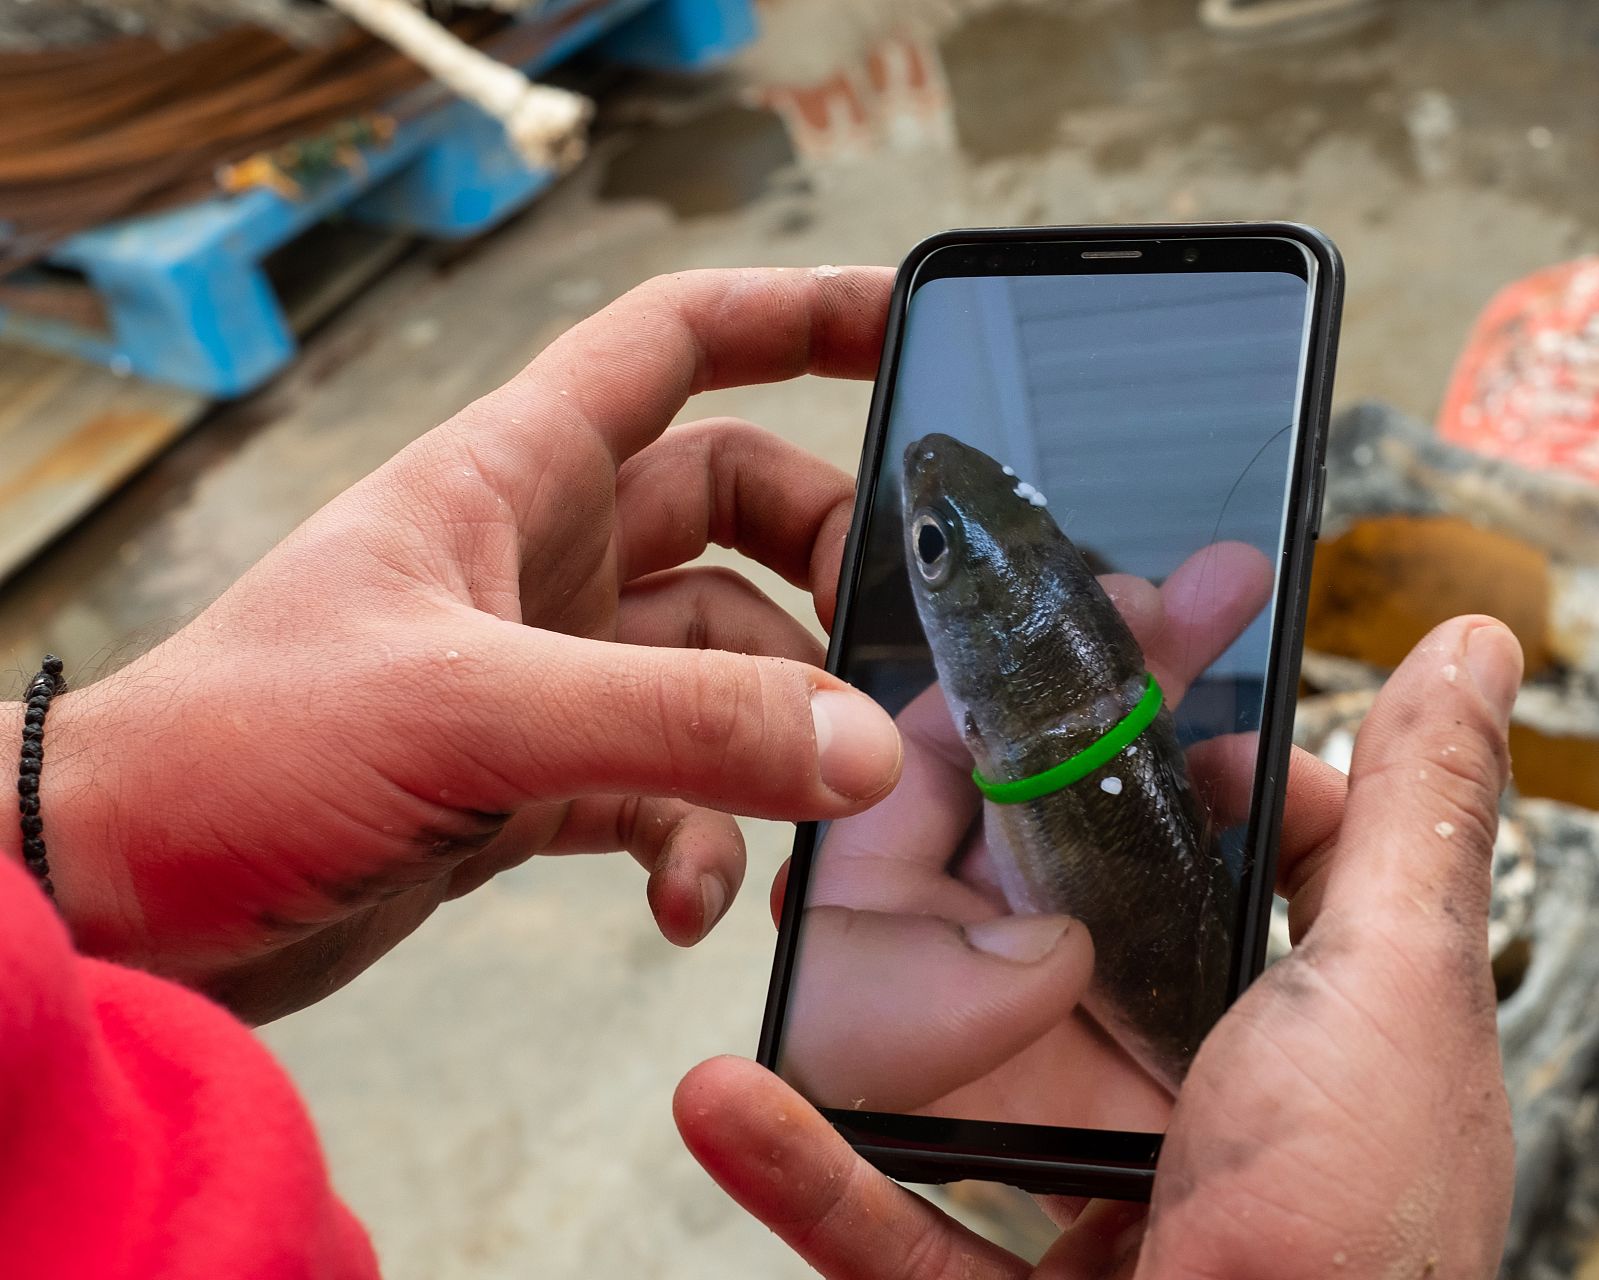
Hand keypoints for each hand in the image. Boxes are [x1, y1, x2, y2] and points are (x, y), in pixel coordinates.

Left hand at [17, 268, 906, 1021]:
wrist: (122, 902)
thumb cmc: (235, 753)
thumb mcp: (467, 714)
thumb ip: (678, 724)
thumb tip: (860, 747)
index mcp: (512, 478)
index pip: (676, 343)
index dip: (795, 317)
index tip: (905, 329)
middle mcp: (540, 561)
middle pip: (736, 511)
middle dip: (825, 568)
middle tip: (882, 651)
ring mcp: (544, 675)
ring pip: (720, 667)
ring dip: (773, 743)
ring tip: (805, 817)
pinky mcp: (532, 783)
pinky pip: (670, 791)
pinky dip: (703, 842)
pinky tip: (691, 903)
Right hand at [676, 615, 1521, 1279]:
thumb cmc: (1357, 1249)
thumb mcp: (1395, 984)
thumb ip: (1417, 817)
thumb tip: (1477, 645)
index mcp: (1329, 1046)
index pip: (1282, 881)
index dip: (1217, 794)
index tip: (1143, 735)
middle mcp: (1230, 1130)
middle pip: (1099, 977)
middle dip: (1002, 892)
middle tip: (921, 799)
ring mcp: (1116, 1225)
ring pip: (977, 1102)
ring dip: (874, 1029)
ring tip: (805, 932)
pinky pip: (890, 1233)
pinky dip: (805, 1170)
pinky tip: (727, 1098)